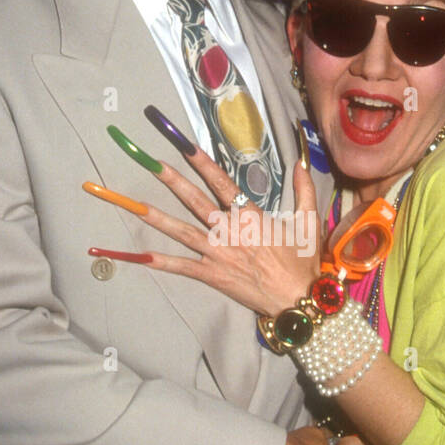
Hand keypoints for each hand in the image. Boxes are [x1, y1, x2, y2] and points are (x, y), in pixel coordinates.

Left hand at [117, 151, 322, 315]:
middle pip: (195, 200)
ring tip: (135, 204)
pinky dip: (161, 262)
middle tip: (151, 162)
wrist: (296, 299)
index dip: (202, 162)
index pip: (221, 182)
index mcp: (249, 215)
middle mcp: (228, 230)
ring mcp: (217, 253)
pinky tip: (140, 255)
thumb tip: (300, 163)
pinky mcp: (212, 274)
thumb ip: (304, 190)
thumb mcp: (309, 222)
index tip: (184, 145)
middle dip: (172, 180)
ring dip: (158, 217)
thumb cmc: (302, 261)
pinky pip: (183, 267)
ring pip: (182, 231)